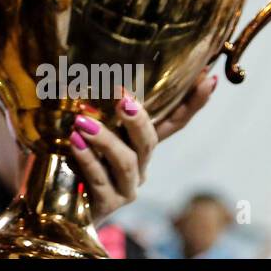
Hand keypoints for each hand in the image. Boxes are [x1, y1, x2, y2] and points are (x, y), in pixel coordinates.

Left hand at [68, 68, 216, 220]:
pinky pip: (100, 180)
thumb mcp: (88, 128)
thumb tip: (90, 67)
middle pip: (149, 142)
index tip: (209, 78)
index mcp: (140, 145)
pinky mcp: (107, 203)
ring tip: (81, 121)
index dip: (192, 103)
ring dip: (105, 139)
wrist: (61, 203)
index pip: (173, 122)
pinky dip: (87, 159)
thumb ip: (95, 106)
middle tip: (123, 97)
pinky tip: (75, 142)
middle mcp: (140, 166)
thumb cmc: (74, 157)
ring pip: (125, 161)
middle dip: (139, 119)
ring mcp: (126, 187)